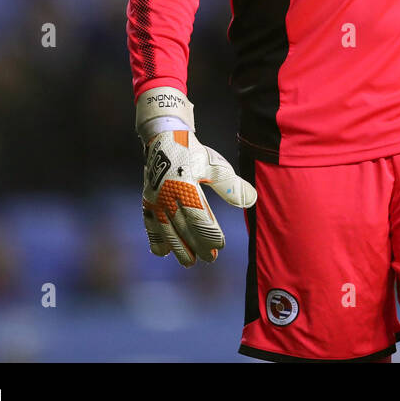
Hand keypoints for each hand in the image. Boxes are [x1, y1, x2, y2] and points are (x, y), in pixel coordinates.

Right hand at [136, 87, 256, 266]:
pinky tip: (162, 253)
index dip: (209, 234)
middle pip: (184, 227)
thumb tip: (252, 200)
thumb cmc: (194, 153)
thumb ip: (231, 185)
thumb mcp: (215, 166)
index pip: (199, 217)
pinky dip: (155, 238)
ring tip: (188, 262)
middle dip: (197, 245)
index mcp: (186, 186)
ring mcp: (156, 199)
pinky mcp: (148, 200)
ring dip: (178, 247)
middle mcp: (168, 195)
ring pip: (167, 229)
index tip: (220, 246)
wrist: (163, 138)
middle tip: (210, 259)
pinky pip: (150, 224)